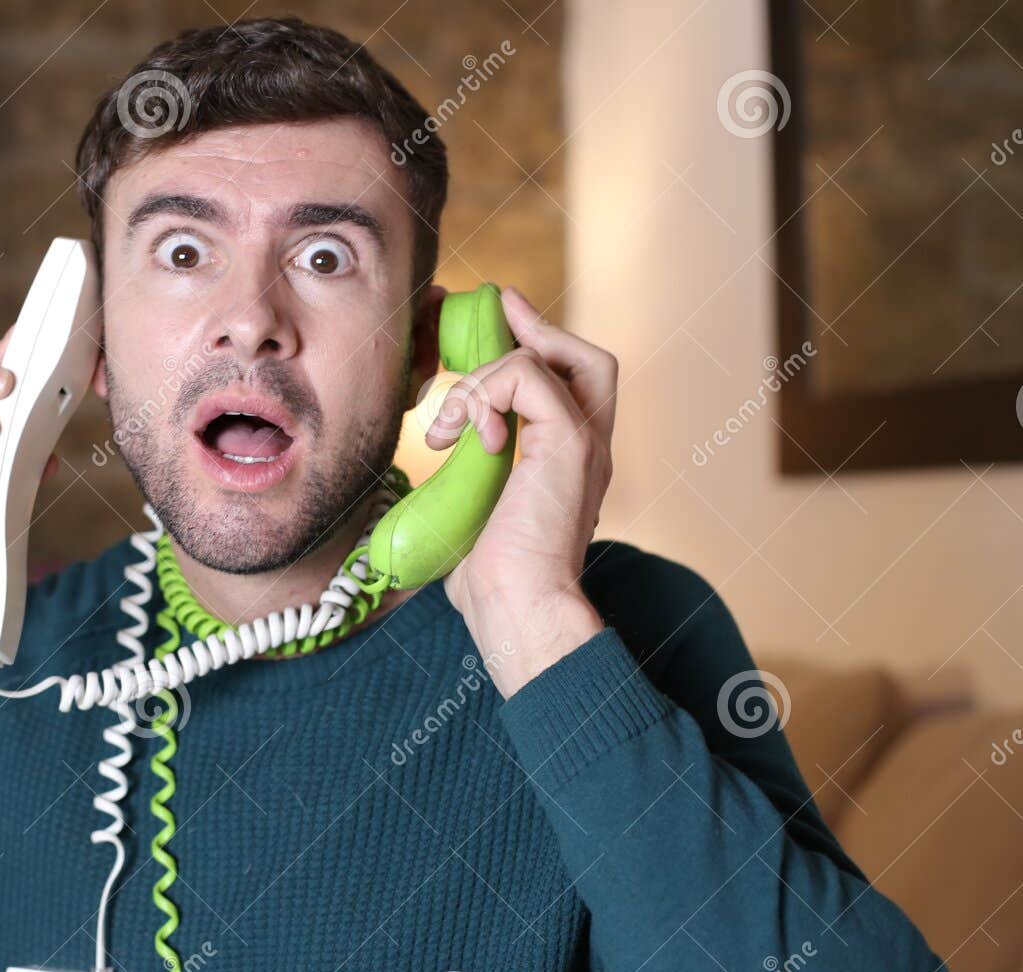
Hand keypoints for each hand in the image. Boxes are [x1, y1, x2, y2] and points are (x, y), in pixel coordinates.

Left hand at [427, 287, 616, 697]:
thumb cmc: (490, 583)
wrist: (517, 610)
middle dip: (535, 329)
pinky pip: (528, 377)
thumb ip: (470, 474)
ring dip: (483, 378)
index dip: (540, 345)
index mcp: (569, 463)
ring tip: (447, 428)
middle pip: (585, 359)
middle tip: (496, 310)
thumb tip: (435, 458)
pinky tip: (466, 438)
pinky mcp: (570, 444)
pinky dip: (486, 394)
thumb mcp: (473, 510)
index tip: (503, 319)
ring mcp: (585, 442)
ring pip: (549, 358)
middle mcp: (588, 447)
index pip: (573, 384)